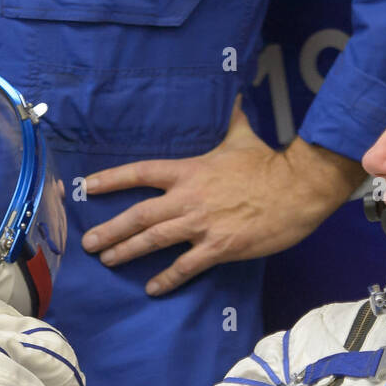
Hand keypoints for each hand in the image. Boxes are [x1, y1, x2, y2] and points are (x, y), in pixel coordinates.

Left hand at [80, 97, 364, 294]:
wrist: (298, 188)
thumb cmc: (269, 163)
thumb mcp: (243, 136)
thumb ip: (231, 121)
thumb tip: (234, 96)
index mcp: (189, 170)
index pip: (141, 172)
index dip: (112, 179)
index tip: (87, 187)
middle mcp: (188, 198)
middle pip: (138, 214)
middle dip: (111, 229)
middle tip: (88, 243)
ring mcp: (201, 224)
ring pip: (154, 240)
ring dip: (127, 252)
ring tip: (107, 261)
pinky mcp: (219, 247)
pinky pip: (185, 266)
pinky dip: (167, 279)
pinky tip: (152, 289)